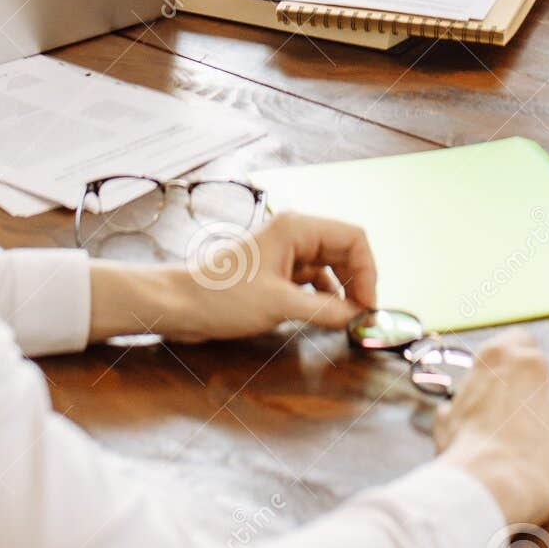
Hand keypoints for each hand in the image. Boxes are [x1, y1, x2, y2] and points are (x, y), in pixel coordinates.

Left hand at [88, 211, 375, 345]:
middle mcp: (294, 234)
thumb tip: (358, 317)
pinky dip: (325, 297)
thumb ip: (325, 310)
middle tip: (363, 315)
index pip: (353, 238)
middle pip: (345, 251)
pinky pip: (314, 281)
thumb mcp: (279, 305)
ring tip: (347, 319)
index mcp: (296, 228)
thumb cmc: (222, 297)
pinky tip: (326, 317)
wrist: (179, 306)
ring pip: (331, 267)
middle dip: (358, 281)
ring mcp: (285, 253)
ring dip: (343, 291)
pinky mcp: (277, 273)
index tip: (369, 304)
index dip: (368, 270)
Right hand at [435, 333, 548, 525]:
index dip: (515, 367)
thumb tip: (454, 410)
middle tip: (520, 428)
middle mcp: (533, 363)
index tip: (511, 386)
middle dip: (533, 398)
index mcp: (497, 356)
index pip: (518, 341)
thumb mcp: (448, 420)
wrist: (493, 485)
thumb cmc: (465, 455)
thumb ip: (461, 404)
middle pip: (541, 375)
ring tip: (536, 451)